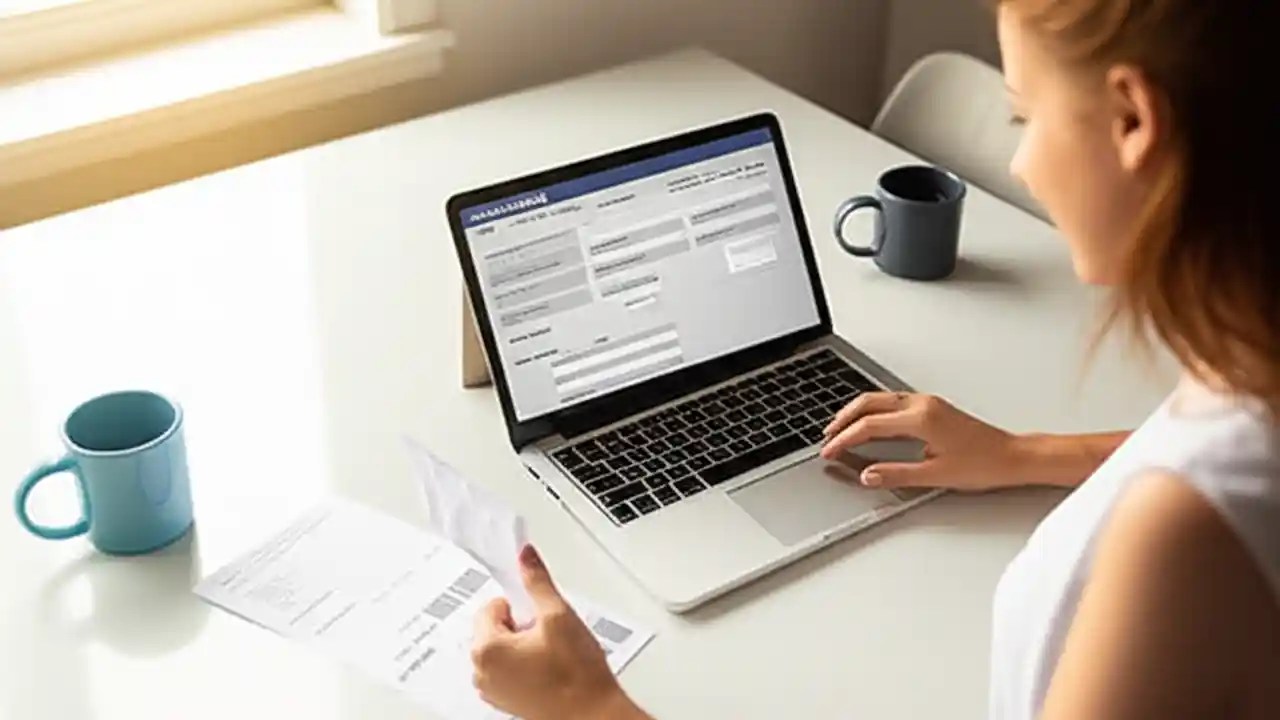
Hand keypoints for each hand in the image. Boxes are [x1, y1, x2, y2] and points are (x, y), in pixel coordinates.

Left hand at [471, 545, 635, 719]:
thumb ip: (537, 581)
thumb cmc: (577, 676)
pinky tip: (549, 669)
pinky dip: (524, 664)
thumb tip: (526, 556)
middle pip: (494, 627)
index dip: (520, 605)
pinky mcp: (505, 701)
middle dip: (520, 625)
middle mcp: (482, 672)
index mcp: (486, 649)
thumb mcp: (559, 615)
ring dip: (522, 645)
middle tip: (549, 635)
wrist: (593, 714)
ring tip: (551, 654)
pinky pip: (507, 669)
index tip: (539, 613)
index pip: (492, 605)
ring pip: (501, 648)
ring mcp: (493, 689)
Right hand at [819, 392, 1019, 490]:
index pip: (869, 425)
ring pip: (879, 399)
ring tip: (840, 429)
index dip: (844, 439)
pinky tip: (868, 423)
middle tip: (827, 438)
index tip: (830, 452)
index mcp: (920, 418)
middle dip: (843, 420)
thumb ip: (896, 474)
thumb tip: (868, 475)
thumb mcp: (936, 475)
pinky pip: (892, 401)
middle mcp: (922, 404)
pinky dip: (872, 410)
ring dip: (856, 412)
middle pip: (868, 403)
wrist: (1013, 456)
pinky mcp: (932, 406)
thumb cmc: (984, 464)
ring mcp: (927, 402)